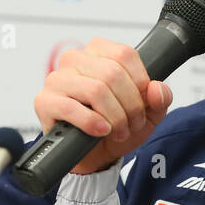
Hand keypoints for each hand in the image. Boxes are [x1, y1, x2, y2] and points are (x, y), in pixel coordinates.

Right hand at [34, 38, 173, 175]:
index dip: (140, 83)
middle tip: (132, 124)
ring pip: (95, 90)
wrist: (96, 153)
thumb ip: (160, 98)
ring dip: (114, 116)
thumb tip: (156, 89)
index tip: (143, 103)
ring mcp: (57, 79)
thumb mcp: (148, 112)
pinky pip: (70, 107)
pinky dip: (91, 122)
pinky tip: (101, 130)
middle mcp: (75, 59)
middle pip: (112, 74)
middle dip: (129, 105)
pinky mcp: (45, 101)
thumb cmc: (118, 125)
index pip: (125, 55)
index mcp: (100, 50)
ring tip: (119, 131)